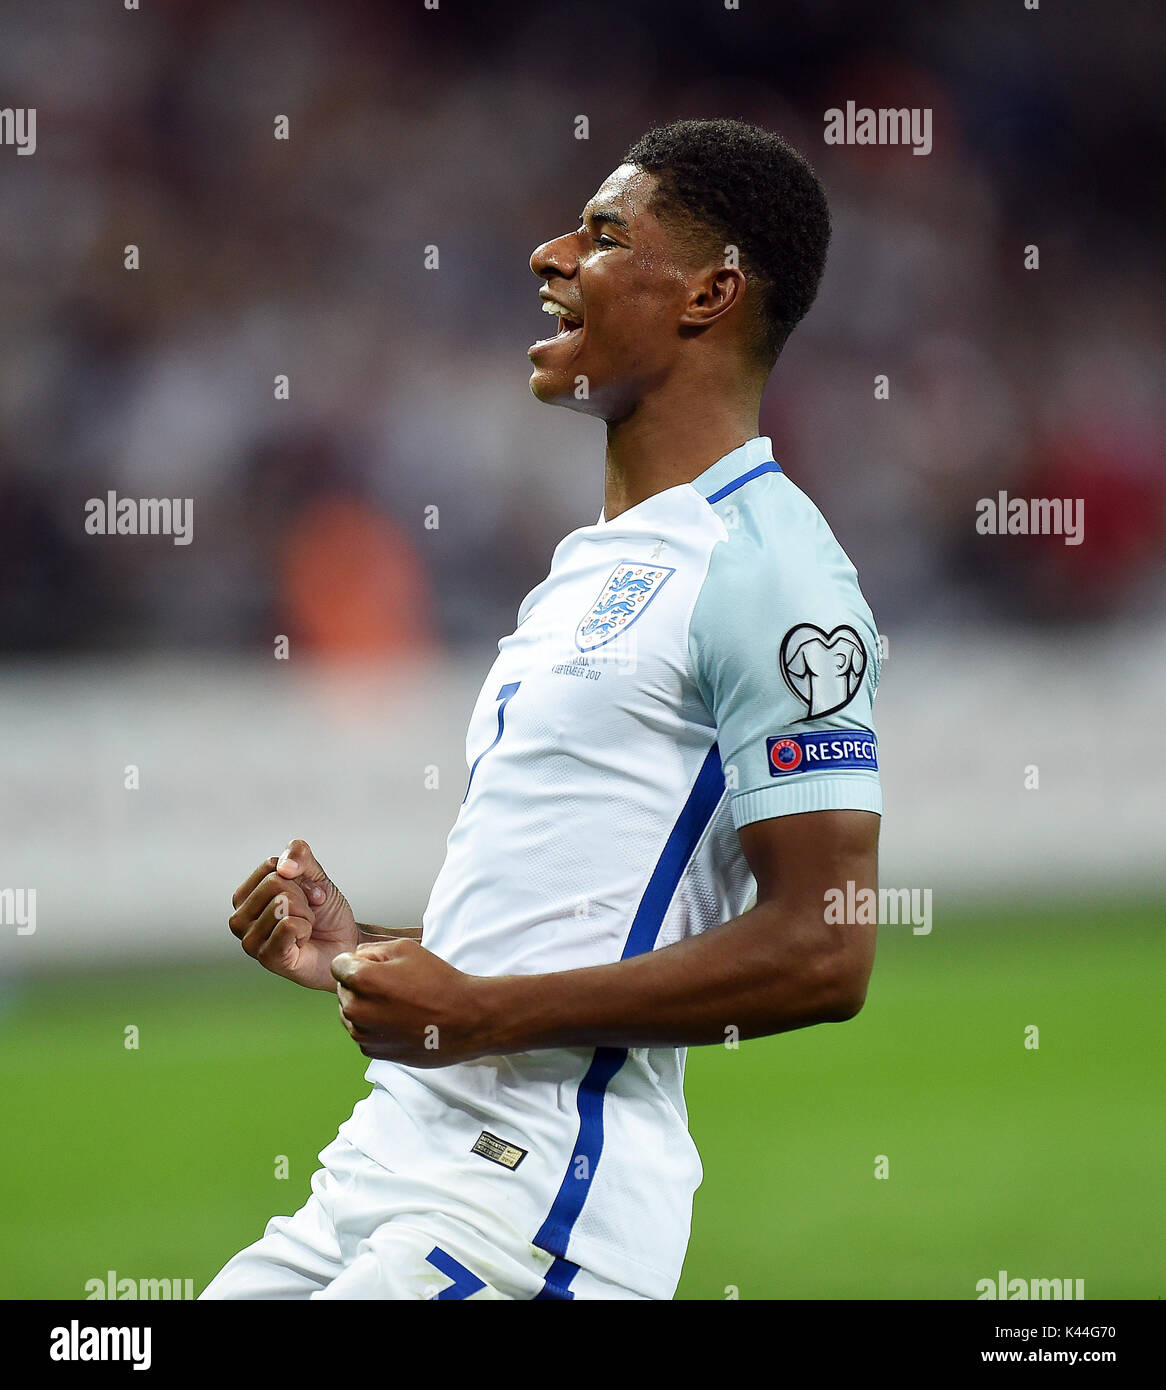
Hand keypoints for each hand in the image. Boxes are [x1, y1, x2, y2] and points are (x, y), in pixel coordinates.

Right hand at [229, 838, 357, 990]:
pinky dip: (306, 928)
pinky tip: (303, 941)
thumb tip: (285, 867)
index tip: (307, 894)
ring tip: (306, 928)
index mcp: (244, 897)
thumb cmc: (325, 913)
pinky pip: (289, 925)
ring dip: (306, 913)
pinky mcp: (267, 958)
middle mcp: (239, 919)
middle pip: (274, 883)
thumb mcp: (314, 874)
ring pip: (282, 903)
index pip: (270, 866)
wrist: (344, 944)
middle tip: (309, 913)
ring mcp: (250, 941)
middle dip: (303, 895)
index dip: (298, 876)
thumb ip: (299, 856)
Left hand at [331, 938, 491, 1066]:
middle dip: (360, 984)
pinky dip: (374, 1025)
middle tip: (394, 984)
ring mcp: (363, 1034)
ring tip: (398, 1003)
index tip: (377, 966)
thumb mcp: (406, 948)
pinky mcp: (373, 1051)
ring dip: (366, 1005)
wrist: (465, 1020)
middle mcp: (356, 1009)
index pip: (338, 965)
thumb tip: (357, 959)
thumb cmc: (439, 983)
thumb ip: (372, 949)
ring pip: (350, 1012)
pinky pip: (362, 1032)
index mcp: (361, 980)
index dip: (358, 962)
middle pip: (343, 989)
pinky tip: (399, 1020)